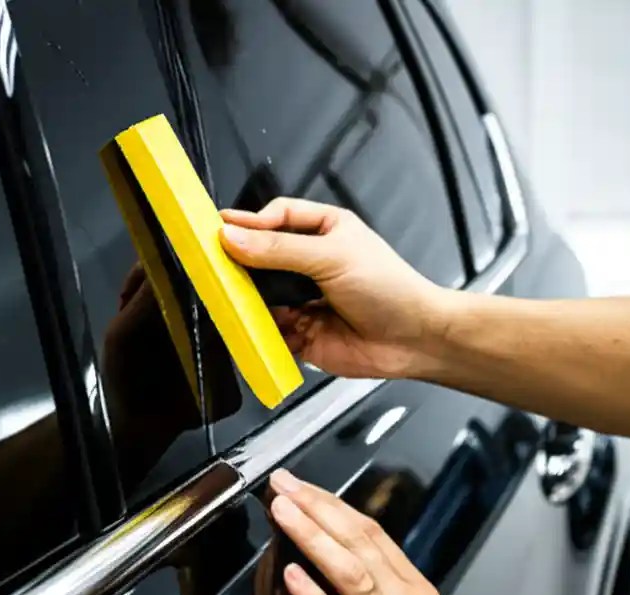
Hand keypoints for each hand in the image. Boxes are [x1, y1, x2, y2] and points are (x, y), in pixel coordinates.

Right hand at [220, 198, 448, 378]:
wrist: (414, 340)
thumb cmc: (389, 288)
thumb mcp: (331, 256)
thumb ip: (279, 249)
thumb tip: (234, 237)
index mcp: (324, 230)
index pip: (276, 217)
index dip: (249, 222)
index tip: (219, 227)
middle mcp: (311, 263)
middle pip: (262, 257)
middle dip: (242, 264)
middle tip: (215, 265)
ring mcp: (304, 299)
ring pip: (261, 296)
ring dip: (249, 300)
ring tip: (234, 299)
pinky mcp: (301, 333)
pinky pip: (269, 331)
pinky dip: (261, 332)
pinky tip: (258, 328)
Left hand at [266, 469, 505, 594]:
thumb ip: (399, 593)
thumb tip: (374, 563)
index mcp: (416, 592)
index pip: (372, 534)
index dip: (335, 506)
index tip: (306, 488)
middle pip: (359, 542)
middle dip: (318, 508)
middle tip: (284, 484)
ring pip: (350, 573)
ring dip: (313, 538)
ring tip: (282, 513)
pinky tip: (291, 577)